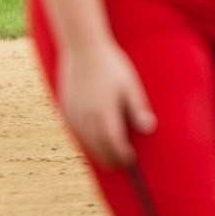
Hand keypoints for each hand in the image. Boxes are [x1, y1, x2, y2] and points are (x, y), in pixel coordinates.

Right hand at [56, 41, 156, 168]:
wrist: (83, 49)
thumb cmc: (112, 66)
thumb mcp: (130, 86)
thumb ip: (137, 109)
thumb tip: (149, 129)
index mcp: (104, 112)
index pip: (113, 142)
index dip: (122, 154)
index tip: (131, 161)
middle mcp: (85, 117)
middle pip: (97, 146)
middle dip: (109, 157)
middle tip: (120, 166)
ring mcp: (73, 113)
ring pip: (84, 140)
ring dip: (96, 151)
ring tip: (107, 158)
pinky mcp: (65, 108)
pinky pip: (74, 131)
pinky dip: (84, 140)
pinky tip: (91, 142)